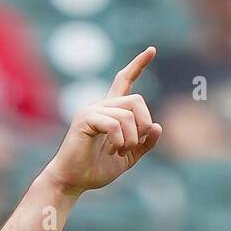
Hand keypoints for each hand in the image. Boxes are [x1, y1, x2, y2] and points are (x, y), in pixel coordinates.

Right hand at [43, 46, 161, 196]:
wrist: (72, 181)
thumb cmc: (96, 169)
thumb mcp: (128, 158)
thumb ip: (144, 144)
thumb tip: (158, 127)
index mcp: (111, 112)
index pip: (125, 81)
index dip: (138, 65)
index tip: (152, 50)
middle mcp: (101, 105)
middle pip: (137, 100)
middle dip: (144, 125)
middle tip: (135, 145)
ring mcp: (91, 110)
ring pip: (127, 115)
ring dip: (131, 139)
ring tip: (119, 152)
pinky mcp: (85, 119)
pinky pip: (114, 124)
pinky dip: (119, 141)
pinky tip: (111, 152)